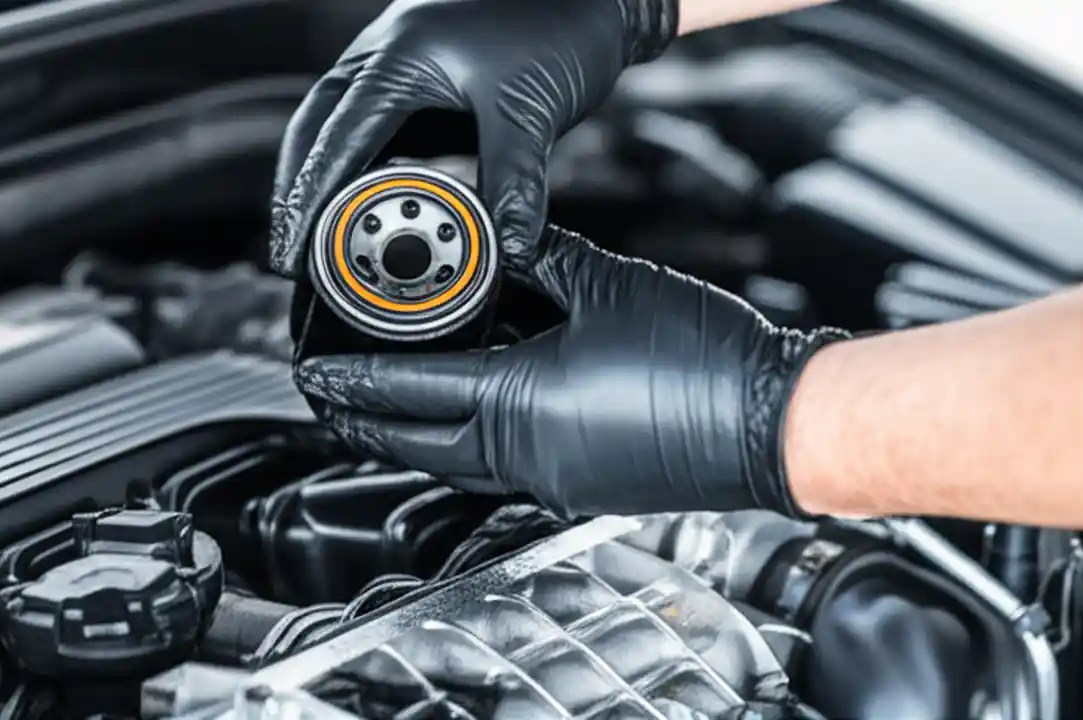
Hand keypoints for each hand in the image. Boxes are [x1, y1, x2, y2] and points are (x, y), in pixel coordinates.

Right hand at [268, 0, 678, 278]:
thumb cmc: (560, 26)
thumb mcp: (531, 111)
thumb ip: (513, 183)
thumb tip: (505, 248)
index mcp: (399, 58)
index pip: (337, 141)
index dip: (312, 202)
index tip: (295, 252)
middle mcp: (383, 55)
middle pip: (313, 128)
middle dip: (295, 190)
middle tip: (288, 251)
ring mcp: (396, 61)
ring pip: (335, 123)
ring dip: (321, 176)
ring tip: (315, 235)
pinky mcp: (418, 74)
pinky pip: (370, 123)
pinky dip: (359, 163)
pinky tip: (367, 199)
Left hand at [297, 227, 848, 518]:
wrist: (768, 423)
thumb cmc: (699, 360)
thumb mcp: (610, 286)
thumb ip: (545, 260)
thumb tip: (509, 241)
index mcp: (520, 403)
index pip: (409, 390)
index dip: (354, 378)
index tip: (314, 370)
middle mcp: (525, 456)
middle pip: (417, 443)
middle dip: (363, 422)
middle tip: (329, 400)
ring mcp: (553, 481)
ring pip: (455, 463)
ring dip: (411, 437)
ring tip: (384, 412)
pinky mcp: (581, 488)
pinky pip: (498, 471)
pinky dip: (464, 446)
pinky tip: (468, 421)